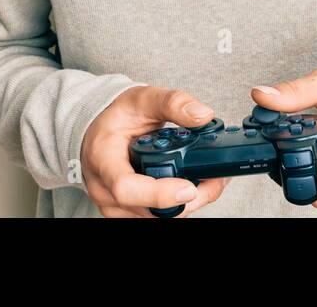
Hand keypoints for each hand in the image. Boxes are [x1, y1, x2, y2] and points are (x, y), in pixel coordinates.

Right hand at [80, 86, 231, 217]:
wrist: (101, 132)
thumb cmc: (117, 118)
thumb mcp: (143, 98)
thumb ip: (173, 103)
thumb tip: (202, 115)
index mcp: (103, 159)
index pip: (125, 187)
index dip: (159, 194)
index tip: (188, 187)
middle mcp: (104, 189)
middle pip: (149, 210)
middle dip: (188, 198)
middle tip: (215, 177)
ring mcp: (114, 206)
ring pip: (157, 218)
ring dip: (188, 203)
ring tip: (208, 177)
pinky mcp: (127, 213)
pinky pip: (156, 217)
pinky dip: (180, 204)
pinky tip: (194, 184)